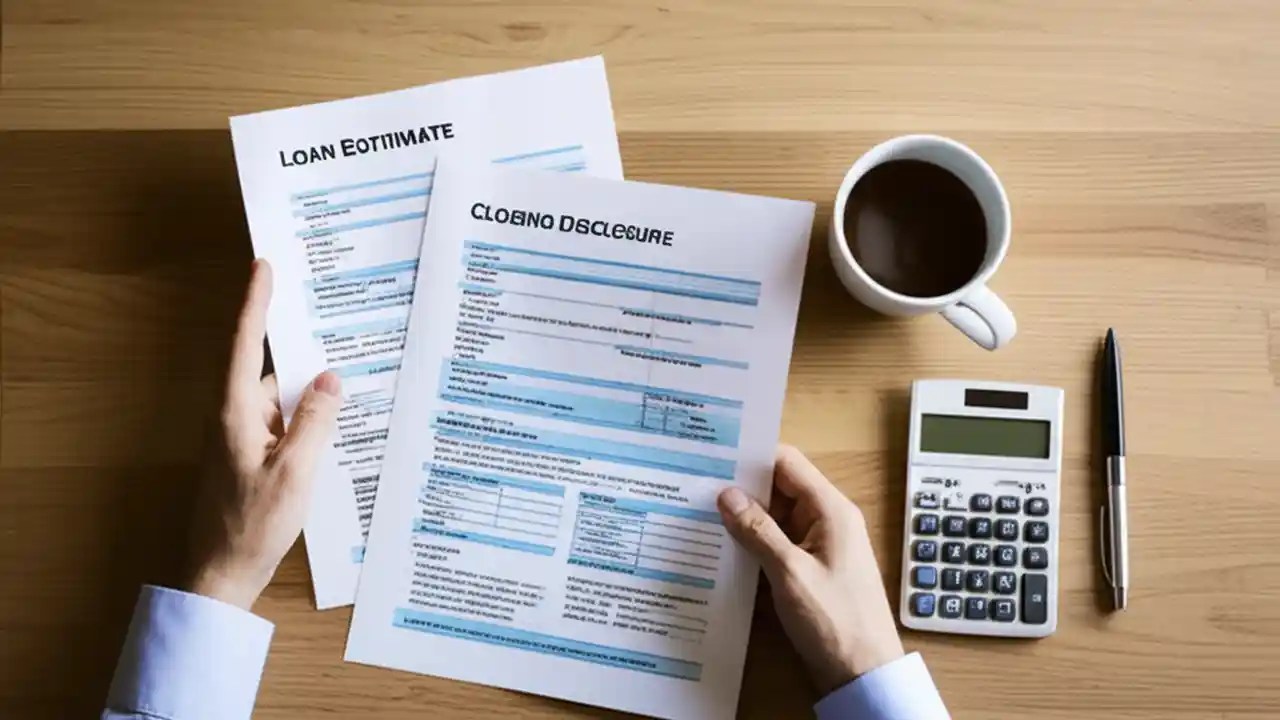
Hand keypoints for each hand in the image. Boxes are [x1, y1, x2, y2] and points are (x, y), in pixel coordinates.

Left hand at [187, 259, 342, 609]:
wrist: (219, 576)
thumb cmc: (252, 527)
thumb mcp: (295, 472)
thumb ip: (315, 421)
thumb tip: (331, 377)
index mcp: (235, 413)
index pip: (243, 343)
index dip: (255, 301)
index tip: (264, 265)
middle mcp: (232, 418)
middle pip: (267, 370)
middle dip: (301, 350)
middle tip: (337, 321)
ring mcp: (239, 439)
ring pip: (279, 400)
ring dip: (310, 394)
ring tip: (353, 381)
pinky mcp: (248, 459)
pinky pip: (282, 425)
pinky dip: (306, 421)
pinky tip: (337, 428)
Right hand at [717, 445, 903, 693]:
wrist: (864, 672)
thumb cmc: (834, 620)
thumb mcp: (790, 573)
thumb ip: (758, 532)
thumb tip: (726, 494)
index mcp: (830, 510)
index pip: (788, 463)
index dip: (752, 456)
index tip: (714, 455)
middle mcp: (826, 519)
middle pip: (779, 488)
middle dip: (742, 487)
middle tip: (695, 484)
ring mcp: (819, 544)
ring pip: (776, 517)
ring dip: (745, 517)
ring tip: (698, 512)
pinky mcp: (810, 568)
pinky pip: (778, 542)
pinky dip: (754, 542)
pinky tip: (722, 547)